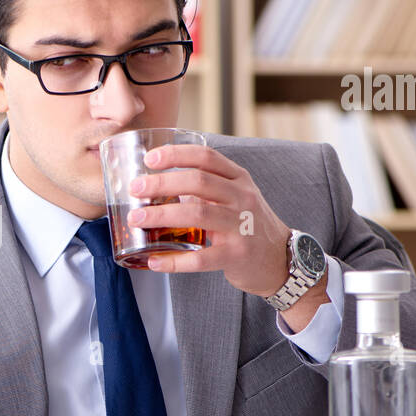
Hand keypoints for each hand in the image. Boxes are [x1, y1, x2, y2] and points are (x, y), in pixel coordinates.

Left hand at [124, 142, 292, 299]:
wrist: (280, 260)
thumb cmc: (247, 225)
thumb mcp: (234, 198)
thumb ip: (204, 189)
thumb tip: (157, 186)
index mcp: (239, 179)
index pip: (206, 157)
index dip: (176, 154)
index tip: (150, 159)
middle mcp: (242, 198)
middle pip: (198, 181)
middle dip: (162, 183)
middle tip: (135, 189)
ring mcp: (242, 226)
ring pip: (198, 214)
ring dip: (162, 216)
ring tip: (137, 219)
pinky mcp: (238, 255)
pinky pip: (202, 258)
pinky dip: (175, 261)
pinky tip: (155, 261)